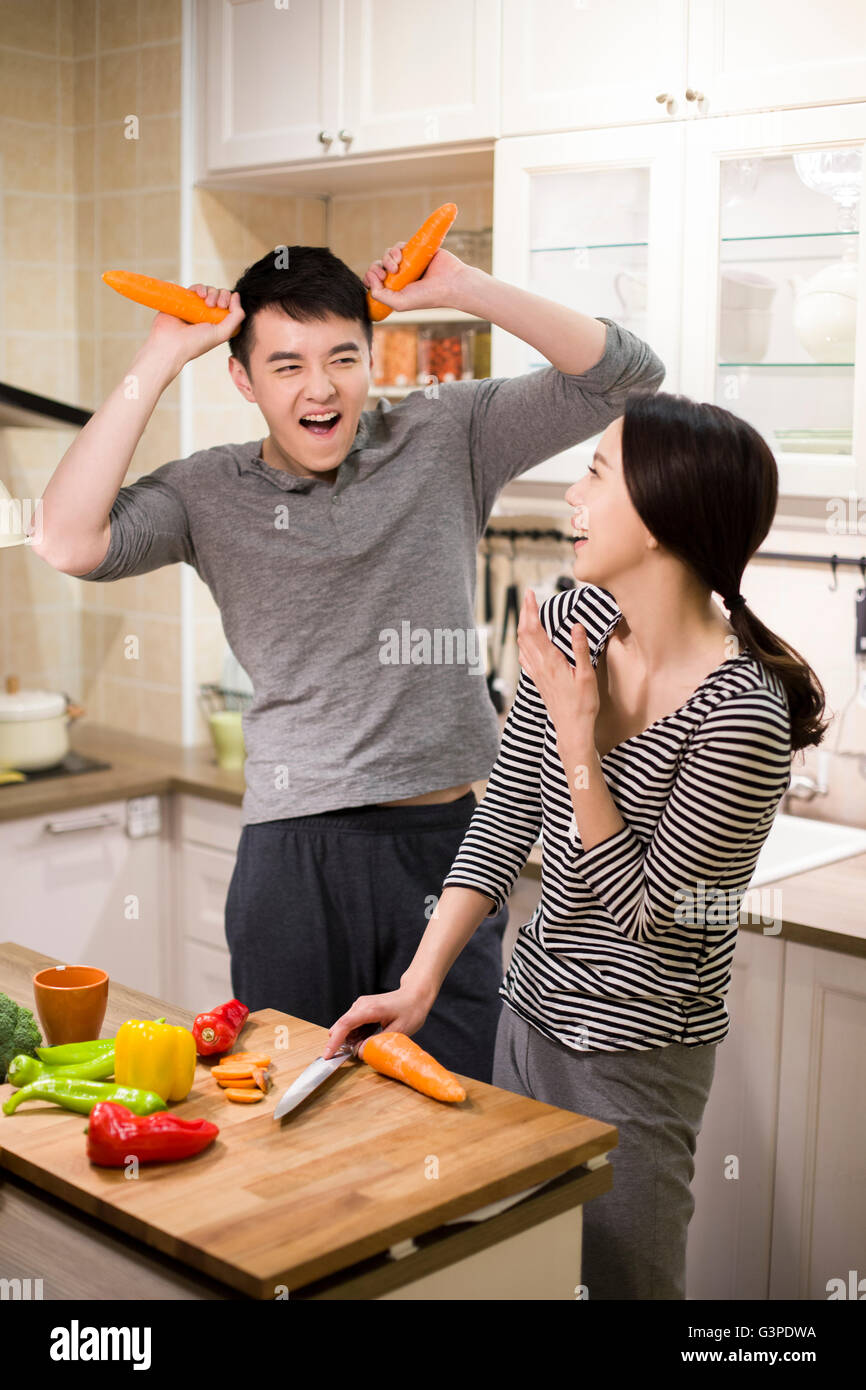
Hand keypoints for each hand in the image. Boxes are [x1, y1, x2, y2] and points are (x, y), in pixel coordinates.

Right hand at [141, 284, 244, 373]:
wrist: (170, 343)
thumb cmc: (195, 343)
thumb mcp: (222, 333)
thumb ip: (237, 317)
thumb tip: (237, 296)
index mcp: (218, 323)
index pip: (230, 306)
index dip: (231, 301)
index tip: (225, 307)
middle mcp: (207, 315)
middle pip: (220, 295)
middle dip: (222, 295)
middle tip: (216, 305)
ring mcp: (195, 307)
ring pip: (209, 290)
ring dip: (211, 292)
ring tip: (206, 302)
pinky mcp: (184, 301)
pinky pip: (195, 288)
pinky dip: (200, 288)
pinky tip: (200, 294)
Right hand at [322, 980, 436, 1059]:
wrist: (415, 995)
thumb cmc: (411, 1011)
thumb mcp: (398, 1031)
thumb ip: (377, 1043)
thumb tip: (360, 1052)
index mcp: (369, 1009)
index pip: (345, 1025)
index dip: (334, 1042)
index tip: (327, 1055)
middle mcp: (361, 1005)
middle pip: (341, 1026)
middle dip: (341, 1043)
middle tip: (351, 1055)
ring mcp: (360, 1005)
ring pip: (346, 1026)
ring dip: (351, 1039)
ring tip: (371, 1041)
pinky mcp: (362, 1008)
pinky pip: (353, 1024)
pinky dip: (356, 1034)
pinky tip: (370, 1036)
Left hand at [363, 240, 472, 313]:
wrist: (450, 282)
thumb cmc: (427, 296)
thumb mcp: (399, 303)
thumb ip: (380, 295)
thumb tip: (371, 279)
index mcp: (395, 291)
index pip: (375, 283)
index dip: (370, 279)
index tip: (376, 280)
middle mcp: (400, 277)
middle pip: (378, 267)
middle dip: (375, 268)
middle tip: (384, 273)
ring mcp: (407, 264)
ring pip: (386, 255)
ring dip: (387, 259)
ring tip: (396, 266)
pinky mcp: (415, 251)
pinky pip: (398, 246)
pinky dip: (395, 250)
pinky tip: (401, 256)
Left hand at [517, 589, 599, 749]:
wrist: (572, 729)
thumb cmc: (582, 705)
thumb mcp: (586, 675)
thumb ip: (580, 649)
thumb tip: (577, 626)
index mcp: (551, 661)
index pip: (535, 629)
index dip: (530, 609)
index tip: (529, 593)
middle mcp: (539, 666)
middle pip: (525, 633)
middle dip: (524, 613)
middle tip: (527, 597)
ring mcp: (536, 674)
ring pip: (522, 644)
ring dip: (523, 626)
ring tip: (526, 613)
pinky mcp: (537, 681)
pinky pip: (525, 657)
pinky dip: (523, 643)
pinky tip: (525, 642)